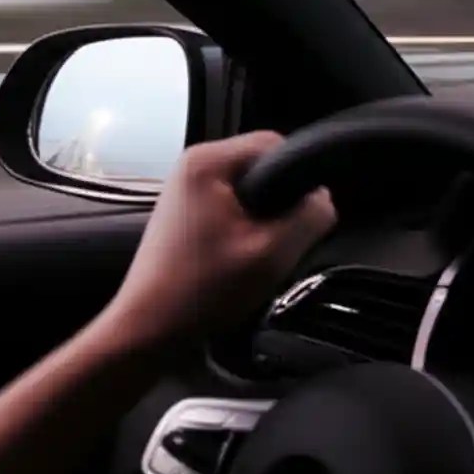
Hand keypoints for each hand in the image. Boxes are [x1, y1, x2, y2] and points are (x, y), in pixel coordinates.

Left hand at [99, 131, 336, 350]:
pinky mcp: (185, 210)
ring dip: (264, 217)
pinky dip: (245, 225)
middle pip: (262, 164)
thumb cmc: (204, 290)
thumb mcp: (273, 254)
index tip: (303, 219)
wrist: (149, 329)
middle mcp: (192, 163)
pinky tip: (243, 255)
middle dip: (280, 200)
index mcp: (207, 161)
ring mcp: (185, 186)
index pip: (276, 144)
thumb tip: (323, 198)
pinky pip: (232, 203)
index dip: (300, 178)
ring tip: (261, 252)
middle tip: (281, 241)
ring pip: (249, 187)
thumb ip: (309, 217)